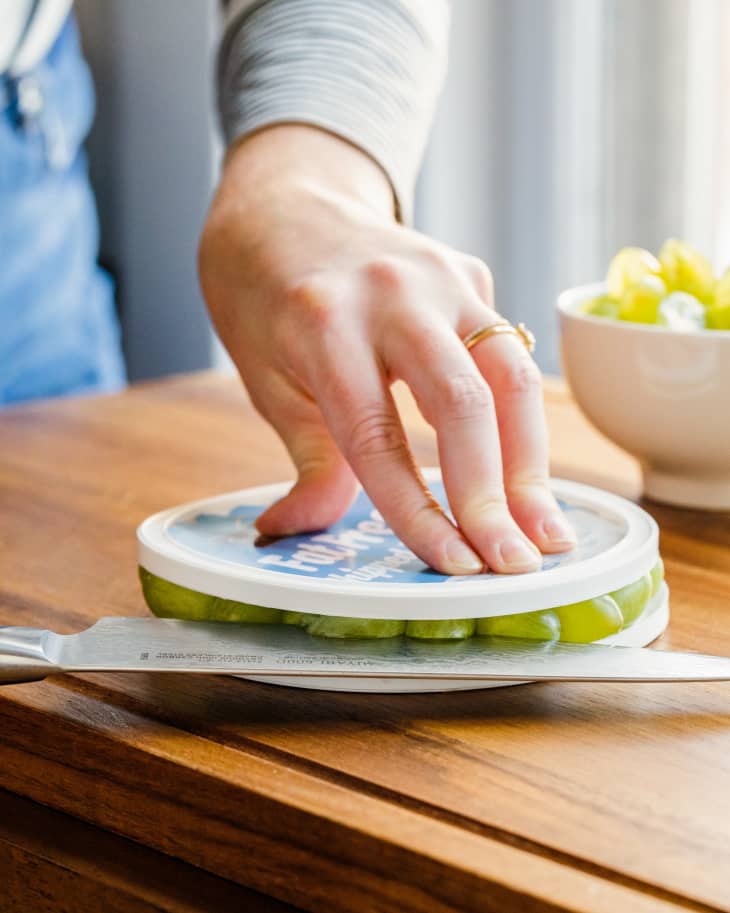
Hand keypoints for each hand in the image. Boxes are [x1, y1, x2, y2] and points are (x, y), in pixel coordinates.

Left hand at [199, 125, 575, 574]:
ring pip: (511, 375)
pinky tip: (521, 467)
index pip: (378, 437)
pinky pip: (507, 348)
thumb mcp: (267, 382)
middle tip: (513, 563)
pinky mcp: (470, 273)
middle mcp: (393, 295)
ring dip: (532, 462)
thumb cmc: (266, 300)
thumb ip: (308, 458)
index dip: (418, 510)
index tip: (454, 564)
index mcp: (323, 326)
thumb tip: (306, 529)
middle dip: (493, 495)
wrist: (282, 207)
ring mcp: (442, 276)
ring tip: (547, 529)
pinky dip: (519, 415)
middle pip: (465, 404)